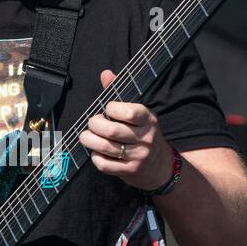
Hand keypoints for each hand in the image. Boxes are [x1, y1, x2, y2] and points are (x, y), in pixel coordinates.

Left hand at [78, 69, 173, 190]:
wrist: (161, 167)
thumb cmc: (143, 134)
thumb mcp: (138, 114)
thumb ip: (120, 93)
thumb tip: (105, 73)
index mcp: (148, 119)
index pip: (129, 112)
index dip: (111, 109)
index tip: (107, 110)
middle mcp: (146, 138)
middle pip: (111, 130)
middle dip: (94, 125)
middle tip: (91, 124)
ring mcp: (138, 156)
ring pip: (105, 147)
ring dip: (89, 140)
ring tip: (86, 137)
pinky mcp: (130, 171)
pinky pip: (105, 164)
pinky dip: (95, 157)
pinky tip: (96, 153)